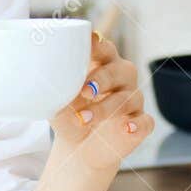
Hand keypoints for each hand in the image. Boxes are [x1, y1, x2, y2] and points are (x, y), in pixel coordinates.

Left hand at [50, 32, 153, 170]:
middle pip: (119, 70)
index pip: (103, 48)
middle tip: (84, 91)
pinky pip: (145, 121)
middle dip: (101, 79)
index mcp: (101, 63)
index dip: (98, 45)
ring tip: (84, 119)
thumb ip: (54, 94)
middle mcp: (121, 77)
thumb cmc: (69, 115)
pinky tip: (126, 128)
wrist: (80, 148)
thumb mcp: (56, 104)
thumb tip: (45, 89)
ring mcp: (133, 99)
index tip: (90, 42)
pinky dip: (137, 124)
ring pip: (128, 98)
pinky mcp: (140, 123)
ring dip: (106, 108)